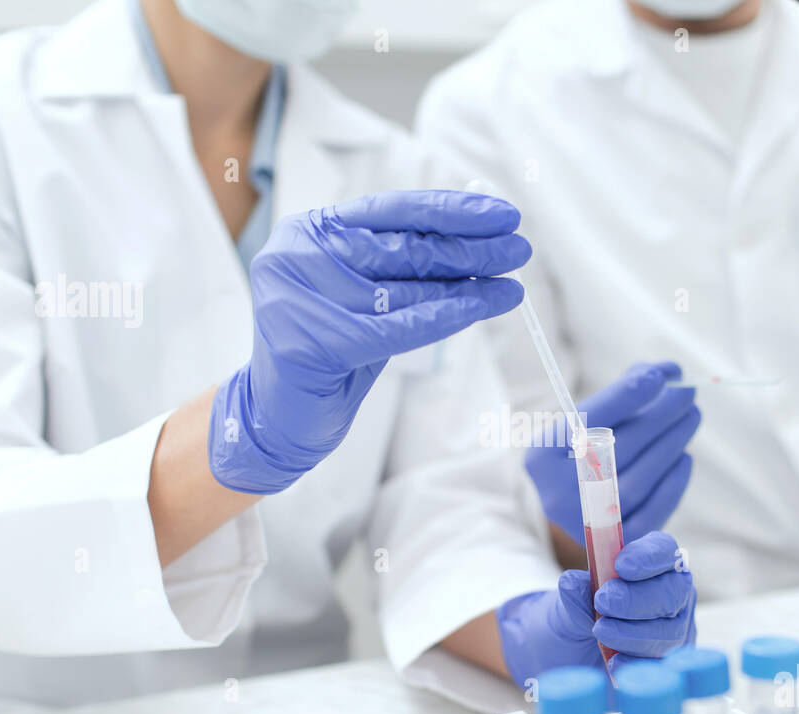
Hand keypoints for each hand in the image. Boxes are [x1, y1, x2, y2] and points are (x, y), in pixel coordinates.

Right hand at [209, 190, 530, 493]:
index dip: (452, 211)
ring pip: (405, 287)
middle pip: (404, 247)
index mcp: (311, 230)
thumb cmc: (331, 351)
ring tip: (512, 282)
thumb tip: (482, 242)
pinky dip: (446, 316)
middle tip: (520, 250)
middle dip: (470, 249)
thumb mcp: (368, 298)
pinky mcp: (311, 341)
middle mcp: (298, 253)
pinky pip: (397, 326)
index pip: (393, 210)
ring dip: (469, 284)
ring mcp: (298, 296)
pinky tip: (483, 306)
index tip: (503, 214)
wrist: (278, 418)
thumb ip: (407, 267)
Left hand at [497, 531, 695, 686]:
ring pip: (670, 630)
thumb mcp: (568, 605)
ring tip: (601, 631)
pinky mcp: (670, 661)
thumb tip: (571, 582)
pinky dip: (636, 661)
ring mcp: (675, 629)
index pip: (663, 549)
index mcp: (652, 564)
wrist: (574, 657)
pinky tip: (614, 661)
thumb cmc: (579, 617)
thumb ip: (574, 594)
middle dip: (637, 598)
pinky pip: (662, 663)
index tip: (620, 566)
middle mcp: (672, 593)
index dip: (647, 556)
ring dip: (633, 632)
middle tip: (603, 602)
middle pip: (673, 590)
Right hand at [525, 363, 699, 546]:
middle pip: (618, 448)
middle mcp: (559, 491)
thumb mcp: (585, 423)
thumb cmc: (583, 454)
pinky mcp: (616, 541)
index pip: (589, 421)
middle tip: (687, 392)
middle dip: (659, 415)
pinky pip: (652, 510)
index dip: (627, 395)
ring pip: (639, 479)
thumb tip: (667, 374)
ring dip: (673, 443)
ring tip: (692, 416)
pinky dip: (673, 482)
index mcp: (543, 456)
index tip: (660, 375)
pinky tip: (684, 457)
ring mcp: (587, 520)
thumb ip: (622, 392)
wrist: (571, 510)